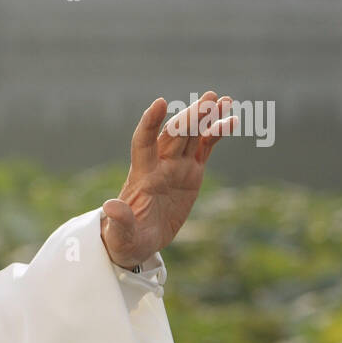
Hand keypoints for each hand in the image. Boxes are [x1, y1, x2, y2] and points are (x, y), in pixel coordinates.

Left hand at [100, 91, 235, 269]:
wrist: (136, 243)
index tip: (159, 103)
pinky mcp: (191, 173)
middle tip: (207, 99)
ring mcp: (176, 167)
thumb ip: (120, 220)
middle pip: (174, 134)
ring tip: (222, 100)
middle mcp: (159, 165)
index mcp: (141, 175)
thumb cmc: (124, 240)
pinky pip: (204, 148)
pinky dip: (216, 134)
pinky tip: (231, 119)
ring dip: (204, 118)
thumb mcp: (121, 235)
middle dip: (189, 117)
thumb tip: (110, 206)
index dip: (150, 123)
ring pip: (191, 135)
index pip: (143, 142)